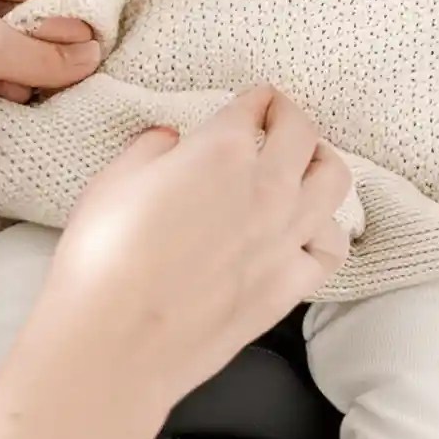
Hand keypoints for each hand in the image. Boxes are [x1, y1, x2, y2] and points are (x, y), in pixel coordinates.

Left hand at [0, 0, 101, 185]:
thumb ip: (44, 52)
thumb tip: (88, 54)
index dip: (63, 10)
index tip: (92, 41)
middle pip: (23, 24)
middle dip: (47, 52)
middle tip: (68, 74)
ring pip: (9, 63)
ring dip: (25, 83)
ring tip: (33, 97)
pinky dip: (5, 106)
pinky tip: (15, 115)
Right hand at [0, 85, 351, 438]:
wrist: (116, 341)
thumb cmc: (104, 259)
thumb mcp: (113, 181)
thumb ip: (150, 149)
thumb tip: (169, 141)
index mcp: (222, 150)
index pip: (253, 106)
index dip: (254, 98)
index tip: (253, 99)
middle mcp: (266, 186)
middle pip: (303, 133)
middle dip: (292, 115)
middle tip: (281, 116)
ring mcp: (286, 237)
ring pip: (334, 181)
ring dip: (322, 162)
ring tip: (309, 164)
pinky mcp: (291, 284)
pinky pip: (330, 247)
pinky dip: (325, 230)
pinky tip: (310, 229)